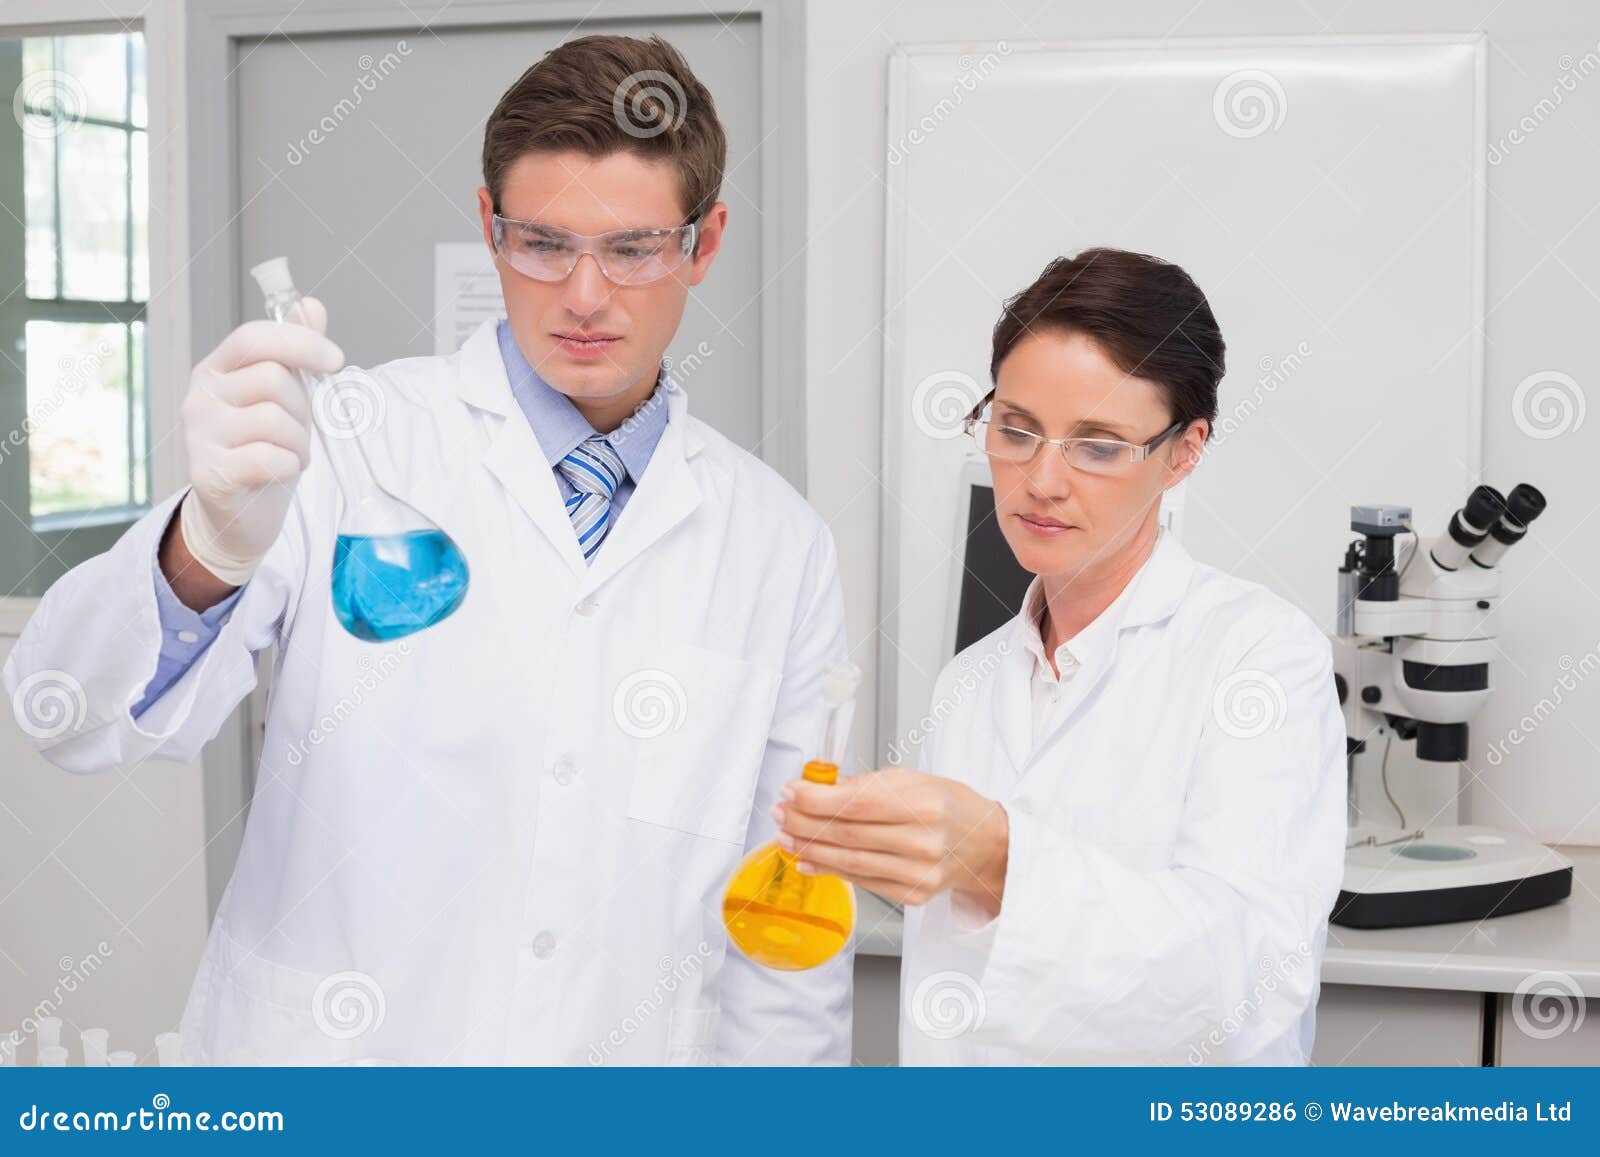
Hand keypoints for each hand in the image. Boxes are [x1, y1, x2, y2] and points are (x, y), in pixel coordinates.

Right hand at [175, 299, 342, 588]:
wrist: (238, 514)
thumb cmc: (262, 449)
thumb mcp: (283, 398)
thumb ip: (295, 353)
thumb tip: (312, 306)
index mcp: (217, 370)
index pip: (254, 338)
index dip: (299, 342)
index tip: (335, 359)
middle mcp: (200, 397)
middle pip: (273, 380)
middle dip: (303, 409)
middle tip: (298, 432)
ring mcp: (199, 435)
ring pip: (275, 420)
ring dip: (299, 442)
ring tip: (289, 454)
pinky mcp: (209, 473)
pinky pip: (270, 457)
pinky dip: (289, 465)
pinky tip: (281, 472)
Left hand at [774, 767, 1009, 913]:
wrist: (984, 844)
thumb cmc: (948, 806)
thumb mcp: (913, 779)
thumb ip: (865, 786)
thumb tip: (817, 788)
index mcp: (926, 805)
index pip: (858, 805)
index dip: (817, 800)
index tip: (791, 791)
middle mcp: (924, 843)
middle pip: (849, 834)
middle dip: (805, 823)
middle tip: (781, 812)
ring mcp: (918, 874)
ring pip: (850, 861)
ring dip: (811, 848)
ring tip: (787, 835)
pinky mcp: (911, 895)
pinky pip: (861, 881)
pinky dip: (829, 870)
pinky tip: (809, 859)